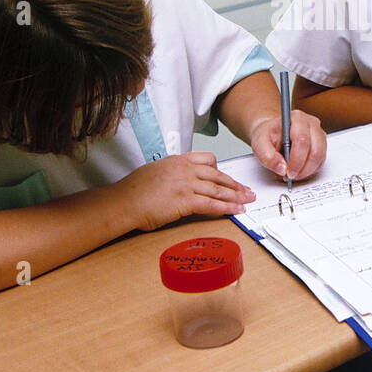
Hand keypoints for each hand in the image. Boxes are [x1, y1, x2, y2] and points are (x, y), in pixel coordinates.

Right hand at [116, 152, 255, 230]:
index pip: (207, 160)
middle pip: (217, 175)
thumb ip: (171, 174)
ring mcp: (186, 184)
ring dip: (236, 196)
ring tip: (247, 201)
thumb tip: (178, 182)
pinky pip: (212, 204)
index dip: (221, 170)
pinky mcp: (185, 200)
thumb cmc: (133, 191)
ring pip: (218, 189)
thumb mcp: (154, 172)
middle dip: (235, 184)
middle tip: (246, 190)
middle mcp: (184, 169)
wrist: (123, 202)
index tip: (228, 178)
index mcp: (177, 161)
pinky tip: (236, 211)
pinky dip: (227, 208)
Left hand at [248, 110, 326, 182]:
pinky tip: (298, 171)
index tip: (288, 172)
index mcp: (297, 118)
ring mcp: (319, 134)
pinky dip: (310, 171)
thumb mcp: (259, 143)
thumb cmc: (268, 135)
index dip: (296, 160)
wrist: (272, 132)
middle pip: (315, 150)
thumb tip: (281, 168)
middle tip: (290, 176)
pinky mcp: (321, 145)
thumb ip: (267, 156)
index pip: (302, 140)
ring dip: (306, 171)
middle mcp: (311, 124)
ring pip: (320, 158)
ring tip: (292, 174)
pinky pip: (320, 162)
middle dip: (303, 169)